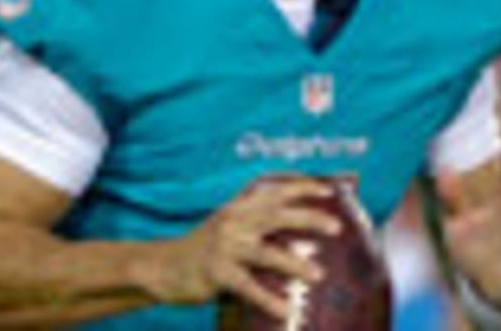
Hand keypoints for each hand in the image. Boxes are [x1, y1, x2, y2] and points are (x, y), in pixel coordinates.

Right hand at [154, 177, 341, 319]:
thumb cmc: (206, 249)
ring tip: (318, 274)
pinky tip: (287, 311)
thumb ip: (257, 225)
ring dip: (294, 263)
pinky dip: (269, 300)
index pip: (275, 191)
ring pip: (265, 252)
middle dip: (308, 219)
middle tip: (337, 227)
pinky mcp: (216, 273)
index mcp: (239, 207)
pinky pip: (248, 287)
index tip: (330, 190)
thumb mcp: (229, 226)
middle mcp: (233, 221)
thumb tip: (302, 235)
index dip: (303, 188)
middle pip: (276, 215)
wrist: (164, 267)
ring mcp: (224, 246)